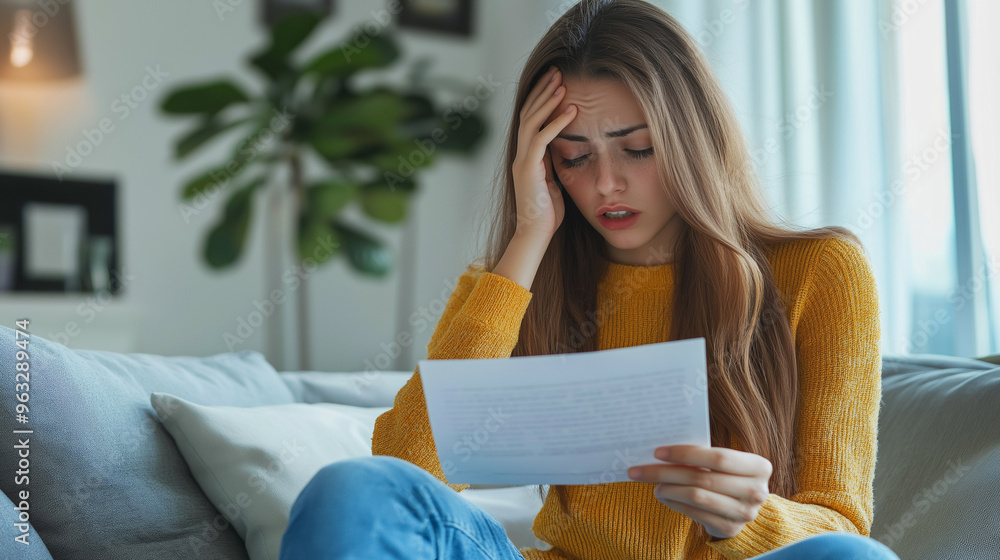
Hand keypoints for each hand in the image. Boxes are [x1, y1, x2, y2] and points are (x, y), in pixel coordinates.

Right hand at [512, 65, 576, 237]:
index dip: (540, 98)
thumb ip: (554, 162)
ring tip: (562, 83)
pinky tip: (570, 111)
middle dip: (542, 91)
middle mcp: (520, 155)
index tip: (554, 82)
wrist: (535, 234)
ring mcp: (522, 161)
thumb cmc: (548, 213)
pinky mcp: (528, 169)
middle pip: (527, 113)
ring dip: (547, 100)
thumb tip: (566, 147)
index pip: (530, 119)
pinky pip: (541, 139)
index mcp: (526, 156)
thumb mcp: (554, 180)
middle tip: (556, 71)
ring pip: (531, 121)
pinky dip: (556, 123)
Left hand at [627, 445, 772, 539]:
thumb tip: (661, 452)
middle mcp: (756, 491)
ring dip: (668, 489)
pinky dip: (674, 503)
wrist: (743, 506)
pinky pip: (695, 513)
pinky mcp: (730, 528)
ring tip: (653, 484)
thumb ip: (703, 455)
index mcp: (759, 466)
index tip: (658, 452)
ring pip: (696, 496)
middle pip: (702, 477)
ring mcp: (745, 512)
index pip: (718, 457)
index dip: (686, 454)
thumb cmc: (727, 475)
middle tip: (640, 469)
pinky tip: (664, 496)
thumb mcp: (723, 462)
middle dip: (666, 472)